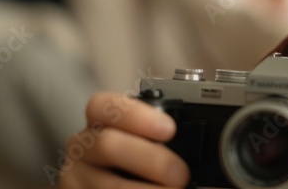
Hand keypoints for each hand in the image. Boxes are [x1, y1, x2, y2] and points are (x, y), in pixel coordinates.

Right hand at [57, 92, 188, 187]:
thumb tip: (212, 152)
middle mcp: (82, 148)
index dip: (136, 115)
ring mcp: (75, 178)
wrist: (123, 188)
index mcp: (100, 123)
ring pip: (109, 184)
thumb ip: (167, 142)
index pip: (103, 105)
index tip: (169, 129)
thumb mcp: (151, 146)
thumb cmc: (142, 167)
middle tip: (181, 174)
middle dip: (150, 160)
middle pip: (107, 144)